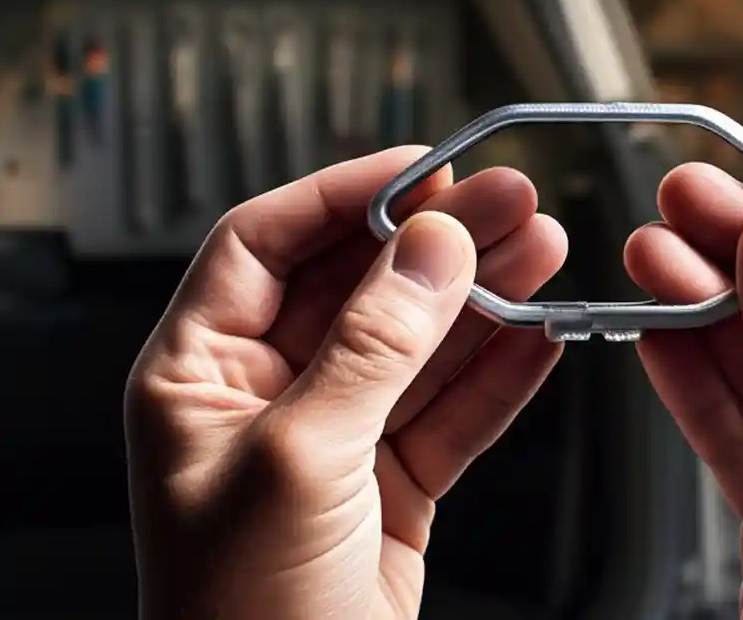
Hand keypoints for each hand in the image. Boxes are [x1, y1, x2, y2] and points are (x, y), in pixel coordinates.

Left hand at [124, 148, 566, 618]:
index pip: (266, 245)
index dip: (344, 195)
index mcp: (198, 377)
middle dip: (437, 243)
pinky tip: (541, 332)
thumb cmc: (238, 618)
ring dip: (485, 298)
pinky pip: (454, 409)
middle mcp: (265, 398)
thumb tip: (428, 251)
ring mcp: (336, 440)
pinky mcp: (394, 484)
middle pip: (358, 286)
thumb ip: (371, 348)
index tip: (422, 169)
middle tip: (509, 204)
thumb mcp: (300, 461)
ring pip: (420, 344)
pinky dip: (502, 373)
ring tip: (544, 251)